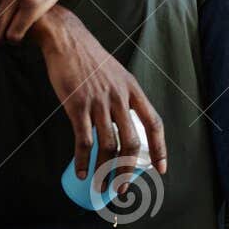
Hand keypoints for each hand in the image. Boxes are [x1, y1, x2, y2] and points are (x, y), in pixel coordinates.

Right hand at [33, 7, 166, 189]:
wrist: (67, 40)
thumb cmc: (91, 59)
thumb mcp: (117, 75)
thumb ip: (123, 98)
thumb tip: (123, 125)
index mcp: (133, 90)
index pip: (154, 123)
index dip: (160, 149)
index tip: (161, 169)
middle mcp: (120, 98)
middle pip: (131, 142)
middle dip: (127, 170)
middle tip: (121, 187)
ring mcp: (99, 103)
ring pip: (108, 146)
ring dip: (105, 171)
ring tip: (101, 185)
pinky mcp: (77, 106)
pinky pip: (84, 141)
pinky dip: (83, 160)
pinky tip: (82, 171)